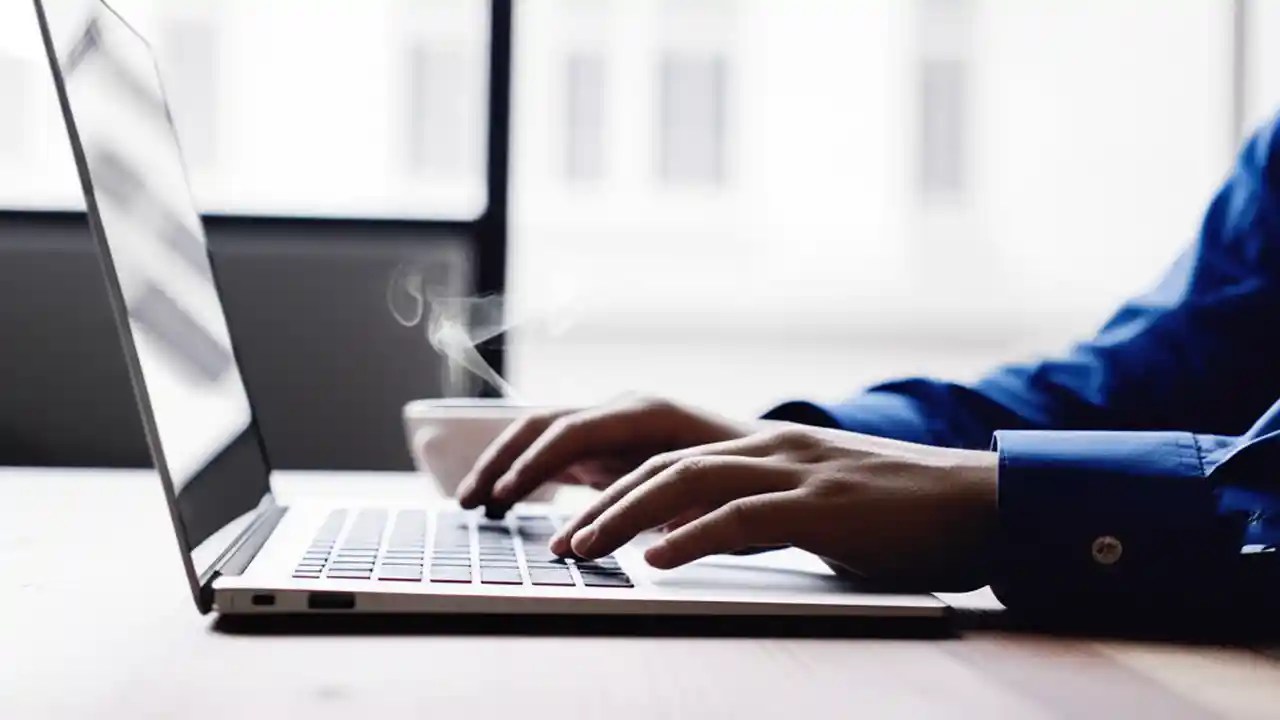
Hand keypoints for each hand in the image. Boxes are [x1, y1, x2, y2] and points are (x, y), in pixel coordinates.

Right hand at [455, 396, 755, 512]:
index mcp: (649, 415)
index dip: (535, 464)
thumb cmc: (754, 477)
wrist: (774, 464)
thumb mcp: (726, 494)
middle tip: (471, 502)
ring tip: (472, 504)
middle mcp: (624, 413)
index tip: (504, 498)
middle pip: (545, 425)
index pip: (574, 430)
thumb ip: (688, 505)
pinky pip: (552, 455)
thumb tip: (657, 531)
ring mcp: (612, 429)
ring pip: (541, 436)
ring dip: (504, 465)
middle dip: (504, 460)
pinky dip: (523, 476)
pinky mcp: (606, 450)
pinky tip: (500, 505)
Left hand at [550, 424, 999, 590]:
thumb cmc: (897, 515)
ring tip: (581, 550)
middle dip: (598, 503)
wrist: (980, 502)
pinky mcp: (824, 506)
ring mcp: (795, 472)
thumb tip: (689, 539)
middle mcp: (769, 448)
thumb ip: (752, 515)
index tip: (571, 524)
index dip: (610, 489)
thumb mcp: (810, 508)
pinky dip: (693, 537)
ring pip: (687, 482)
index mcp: (763, 447)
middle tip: (555, 543)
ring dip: (625, 518)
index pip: (665, 459)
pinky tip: (656, 561)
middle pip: (660, 465)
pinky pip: (743, 518)